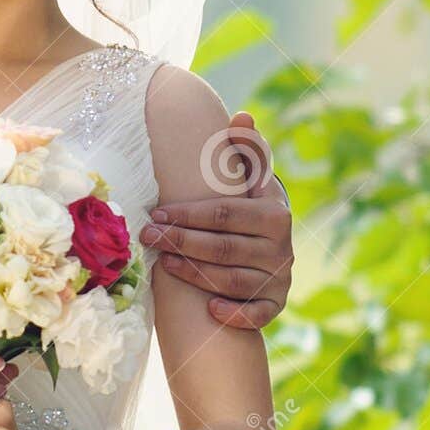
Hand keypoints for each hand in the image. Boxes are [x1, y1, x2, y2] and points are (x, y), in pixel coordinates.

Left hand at [140, 112, 293, 330]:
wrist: (271, 261)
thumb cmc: (252, 217)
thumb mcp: (253, 185)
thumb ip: (248, 152)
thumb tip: (240, 115)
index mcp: (275, 214)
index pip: (225, 213)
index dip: (188, 215)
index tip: (157, 213)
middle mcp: (280, 247)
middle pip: (223, 247)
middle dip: (181, 242)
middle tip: (148, 237)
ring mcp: (278, 278)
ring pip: (231, 280)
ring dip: (194, 273)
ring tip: (163, 263)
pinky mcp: (275, 306)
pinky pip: (254, 314)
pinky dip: (234, 313)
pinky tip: (209, 309)